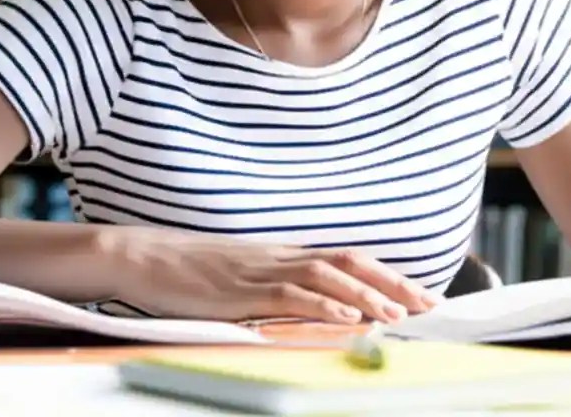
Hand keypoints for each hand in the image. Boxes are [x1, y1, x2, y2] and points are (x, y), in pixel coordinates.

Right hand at [103, 226, 439, 323]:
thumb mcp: (242, 275)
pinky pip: (290, 296)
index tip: (421, 294)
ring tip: (398, 314)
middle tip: (429, 304)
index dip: (388, 275)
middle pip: (351, 261)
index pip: (349, 259)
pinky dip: (323, 305)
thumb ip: (277, 286)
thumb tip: (314, 305)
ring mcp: (262, 271)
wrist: (141, 256)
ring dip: (366, 294)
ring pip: (328, 275)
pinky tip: (345, 317)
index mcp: (284, 254)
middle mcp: (281, 257)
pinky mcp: (241, 289)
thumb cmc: (187, 271)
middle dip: (394, 282)